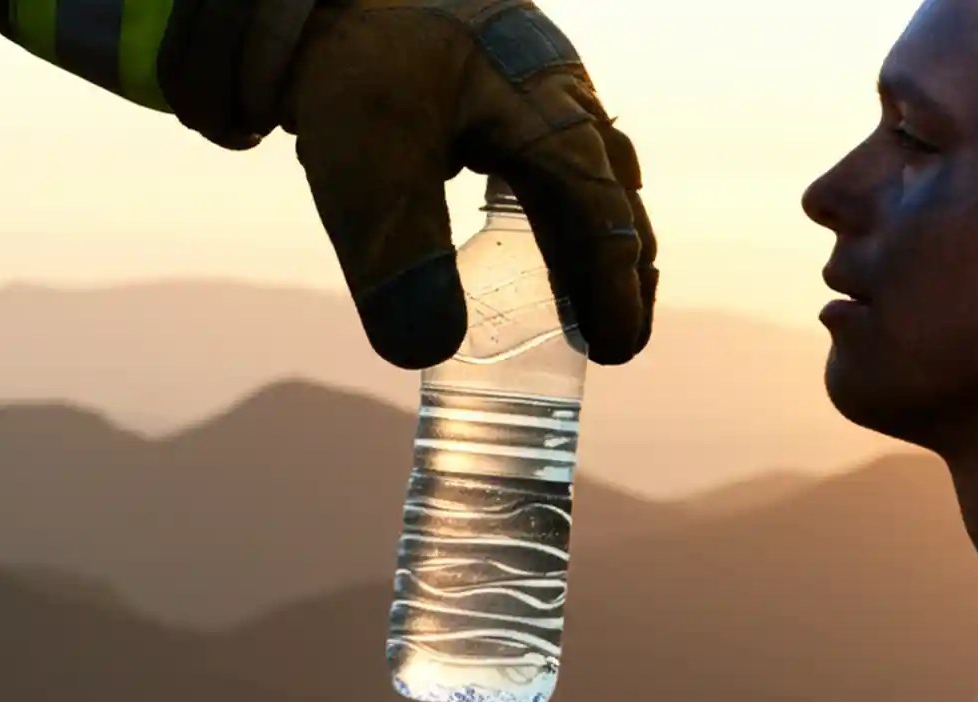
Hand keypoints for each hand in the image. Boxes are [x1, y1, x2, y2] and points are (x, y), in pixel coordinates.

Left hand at [278, 0, 657, 369]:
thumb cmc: (353, 73)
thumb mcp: (365, 175)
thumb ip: (396, 263)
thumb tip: (428, 352)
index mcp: (540, 107)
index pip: (596, 209)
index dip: (611, 284)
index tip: (613, 348)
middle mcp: (558, 92)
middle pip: (614, 192)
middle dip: (623, 270)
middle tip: (617, 343)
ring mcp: (541, 84)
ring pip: (597, 173)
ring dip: (601, 242)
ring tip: (596, 305)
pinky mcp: (513, 89)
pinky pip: (564, 156)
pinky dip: (570, 211)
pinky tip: (549, 242)